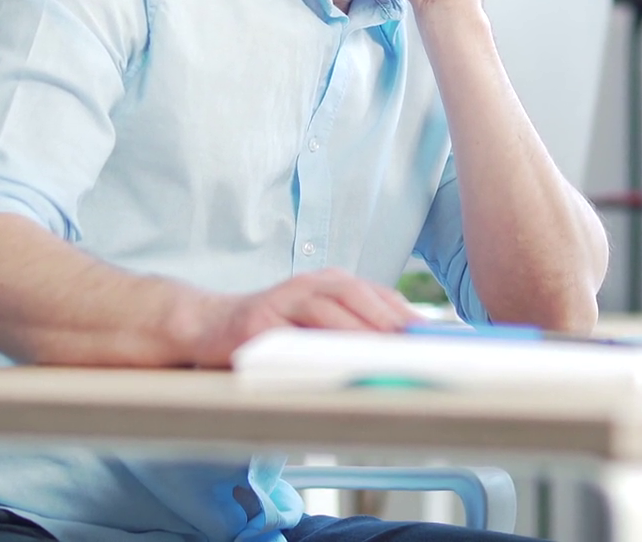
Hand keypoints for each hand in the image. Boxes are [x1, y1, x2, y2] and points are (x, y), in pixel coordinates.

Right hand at [187, 268, 418, 367]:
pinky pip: (293, 331)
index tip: (431, 335)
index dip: (405, 312)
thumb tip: (399, 351)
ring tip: (385, 349)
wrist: (210, 324)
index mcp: (328, 282)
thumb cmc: (272, 329)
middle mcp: (308, 284)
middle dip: (388, 318)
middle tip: (415, 342)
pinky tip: (336, 358)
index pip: (376, 293)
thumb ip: (351, 329)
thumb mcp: (315, 323)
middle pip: (355, 295)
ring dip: (359, 328)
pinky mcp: (258, 320)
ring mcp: (283, 298)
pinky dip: (317, 344)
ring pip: (328, 308)